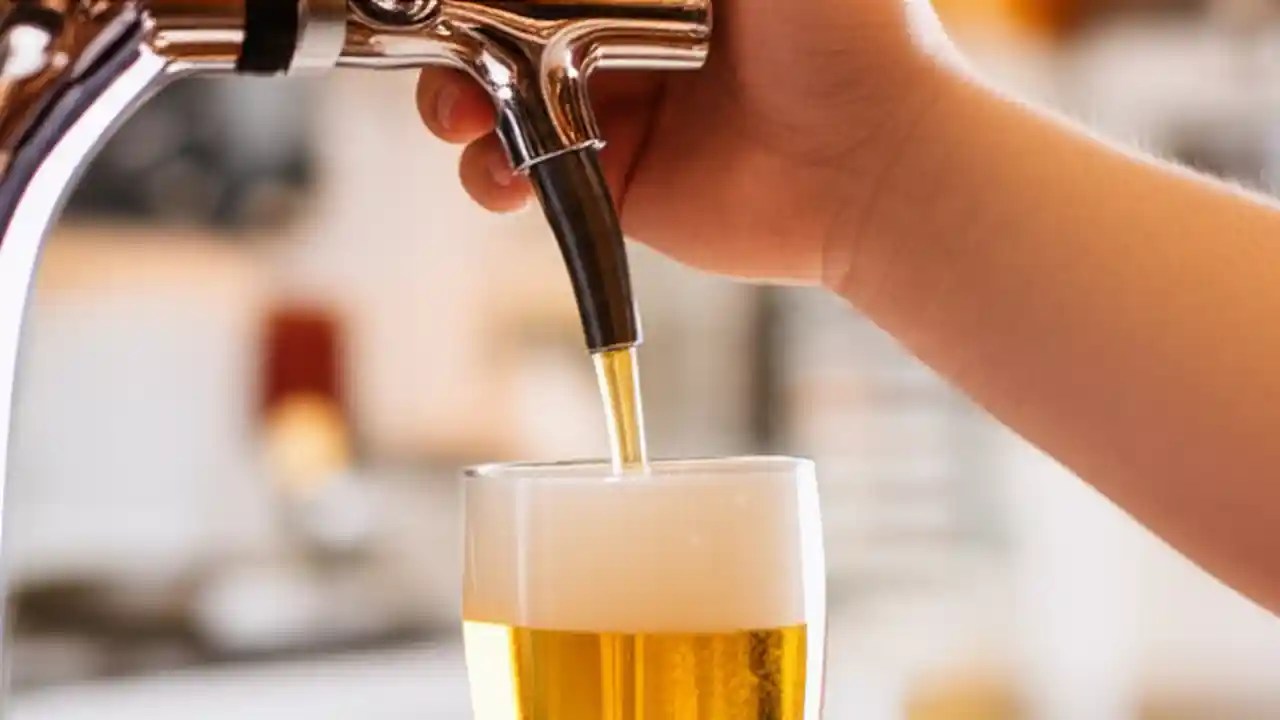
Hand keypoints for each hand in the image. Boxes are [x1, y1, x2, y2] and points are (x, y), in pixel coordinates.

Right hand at [417, 0, 957, 284]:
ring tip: (459, 114)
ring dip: (459, 100)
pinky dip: (494, 176)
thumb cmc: (843, 26)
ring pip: (502, 94)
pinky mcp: (619, 181)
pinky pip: (528, 176)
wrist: (879, 159)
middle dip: (455, 31)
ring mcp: (620, 105)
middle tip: (435, 40)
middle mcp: (629, 26)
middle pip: (506, 22)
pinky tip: (500, 174)